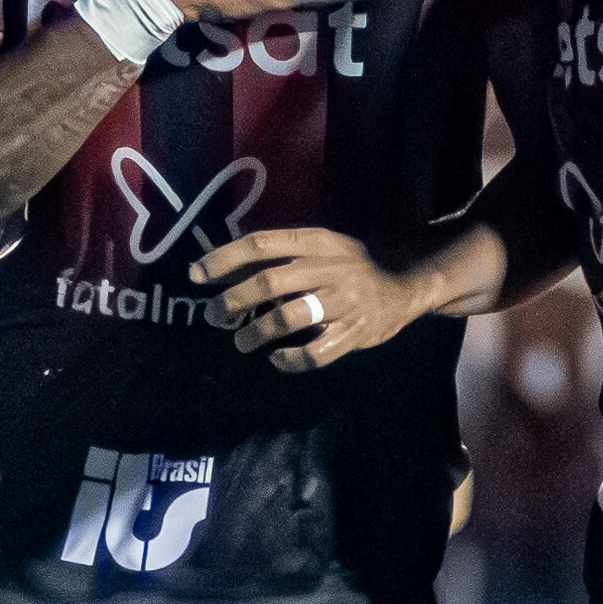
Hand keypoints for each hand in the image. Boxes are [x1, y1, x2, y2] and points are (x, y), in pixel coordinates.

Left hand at [193, 227, 440, 371]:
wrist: (405, 287)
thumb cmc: (351, 268)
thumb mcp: (322, 249)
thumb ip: (281, 255)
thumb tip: (221, 267)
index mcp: (319, 242)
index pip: (262, 244)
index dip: (225, 259)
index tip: (196, 275)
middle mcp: (331, 268)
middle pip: (270, 282)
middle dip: (233, 301)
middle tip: (212, 316)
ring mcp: (345, 302)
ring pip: (289, 318)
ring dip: (256, 332)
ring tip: (240, 342)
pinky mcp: (355, 334)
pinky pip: (315, 353)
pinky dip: (290, 360)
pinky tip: (276, 359)